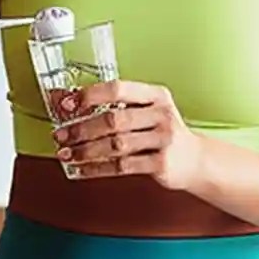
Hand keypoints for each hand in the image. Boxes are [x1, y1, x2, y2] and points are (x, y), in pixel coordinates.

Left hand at [52, 81, 203, 190]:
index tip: (67, 103)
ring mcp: (164, 140)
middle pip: (114, 120)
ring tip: (67, 153)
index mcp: (156, 95)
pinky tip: (83, 169)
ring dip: (85, 150)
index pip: (118, 89)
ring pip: (115, 145)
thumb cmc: (165, 132)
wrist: (197, 160)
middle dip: (81, 128)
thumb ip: (118, 106)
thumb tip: (71, 102)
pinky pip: (122, 166)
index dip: (90, 95)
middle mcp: (162, 114)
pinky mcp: (161, 164)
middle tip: (60, 135)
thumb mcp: (150, 111)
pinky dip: (97, 169)